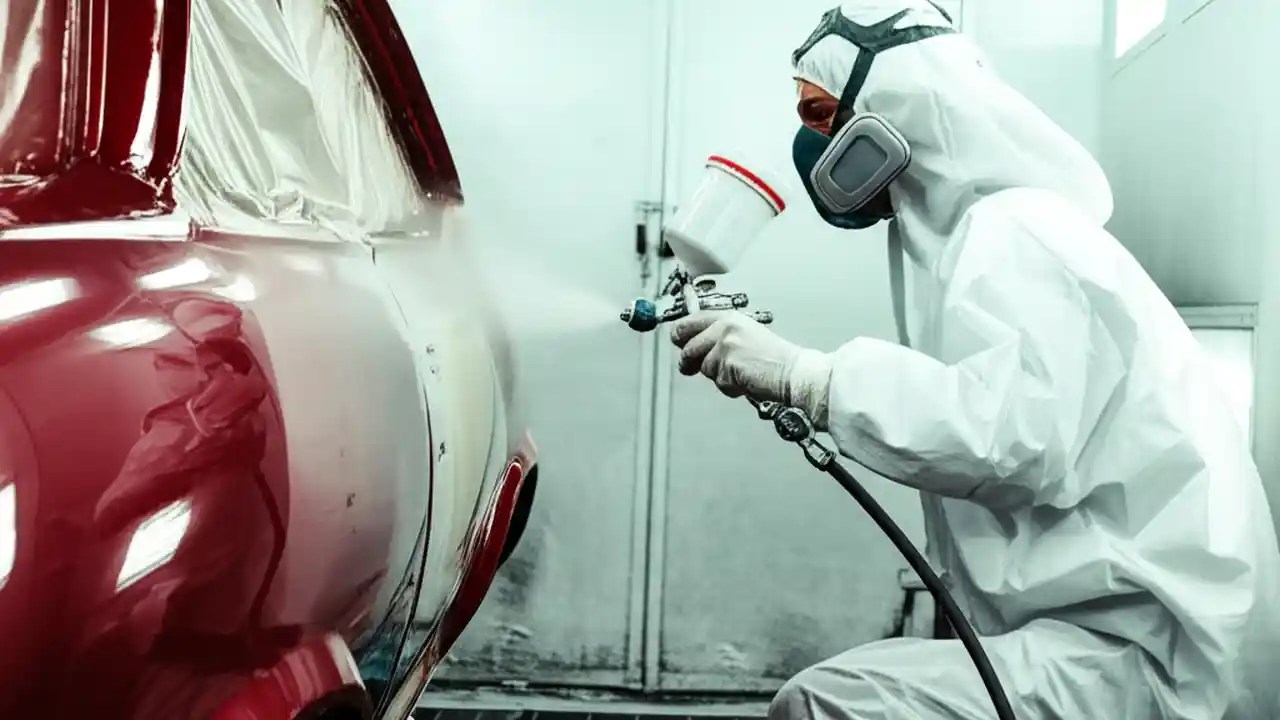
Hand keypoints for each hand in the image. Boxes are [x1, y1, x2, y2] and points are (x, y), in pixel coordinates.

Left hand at [668, 312, 796, 401]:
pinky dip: (730, 386)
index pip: (691, 321)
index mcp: (729, 318)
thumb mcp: (745, 335)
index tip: (675, 338)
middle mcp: (725, 329)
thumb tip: (694, 346)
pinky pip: (718, 382)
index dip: (680, 332)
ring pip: (704, 368)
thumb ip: (720, 336)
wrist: (792, 371)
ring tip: (740, 373)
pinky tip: (745, 381)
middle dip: (689, 361)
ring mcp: (726, 347)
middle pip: (689, 347)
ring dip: (718, 376)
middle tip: (689, 367)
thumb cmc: (774, 357)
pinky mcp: (728, 365)